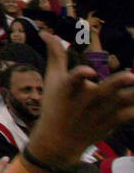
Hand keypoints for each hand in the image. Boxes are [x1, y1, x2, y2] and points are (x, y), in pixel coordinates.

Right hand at [26, 32, 133, 172]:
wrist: (59, 140)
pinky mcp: (112, 121)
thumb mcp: (52, 79)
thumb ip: (55, 55)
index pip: (73, 80)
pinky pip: (130, 115)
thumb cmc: (55, 103)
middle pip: (104, 91)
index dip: (81, 75)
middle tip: (131, 75)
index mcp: (69, 90)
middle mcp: (86, 101)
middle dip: (118, 83)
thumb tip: (46, 33)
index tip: (89, 71)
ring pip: (122, 102)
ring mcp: (101, 112)